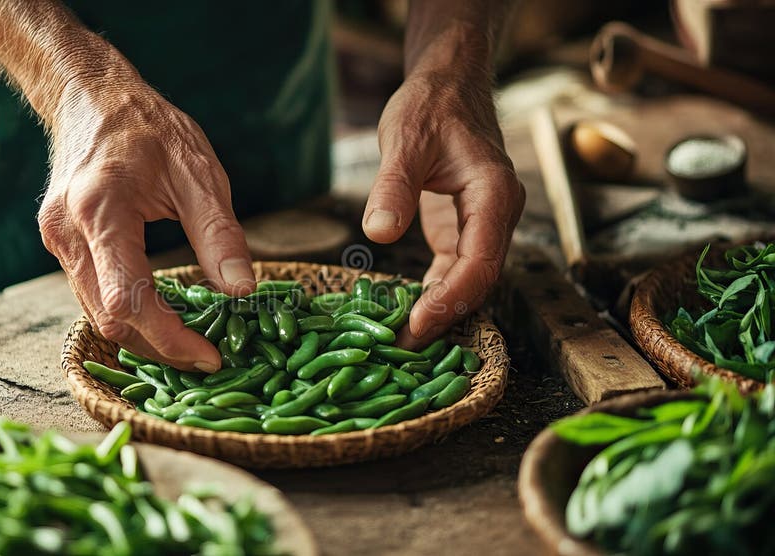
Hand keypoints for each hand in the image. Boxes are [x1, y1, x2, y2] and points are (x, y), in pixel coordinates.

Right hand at [38, 76, 255, 371]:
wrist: (90, 97)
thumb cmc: (148, 127)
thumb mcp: (198, 171)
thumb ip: (219, 233)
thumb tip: (243, 290)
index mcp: (100, 208)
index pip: (129, 299)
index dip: (169, 338)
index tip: (210, 355)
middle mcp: (67, 232)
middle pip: (109, 319)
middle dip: (159, 347)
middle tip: (208, 356)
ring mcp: (56, 241)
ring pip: (97, 315)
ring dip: (143, 336)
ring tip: (191, 340)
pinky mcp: (59, 246)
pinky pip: (92, 296)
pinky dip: (127, 314)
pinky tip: (161, 314)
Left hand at [363, 71, 524, 347]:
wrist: (447, 84)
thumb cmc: (430, 105)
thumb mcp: (404, 140)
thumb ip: (393, 186)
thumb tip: (379, 233)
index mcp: (494, 194)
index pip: (480, 261)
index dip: (450, 299)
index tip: (416, 325)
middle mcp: (497, 213)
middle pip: (479, 279)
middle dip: (444, 315)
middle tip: (402, 346)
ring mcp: (484, 222)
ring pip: (470, 278)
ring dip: (439, 308)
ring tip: (402, 338)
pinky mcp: (465, 226)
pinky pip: (456, 267)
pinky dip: (434, 290)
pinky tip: (408, 310)